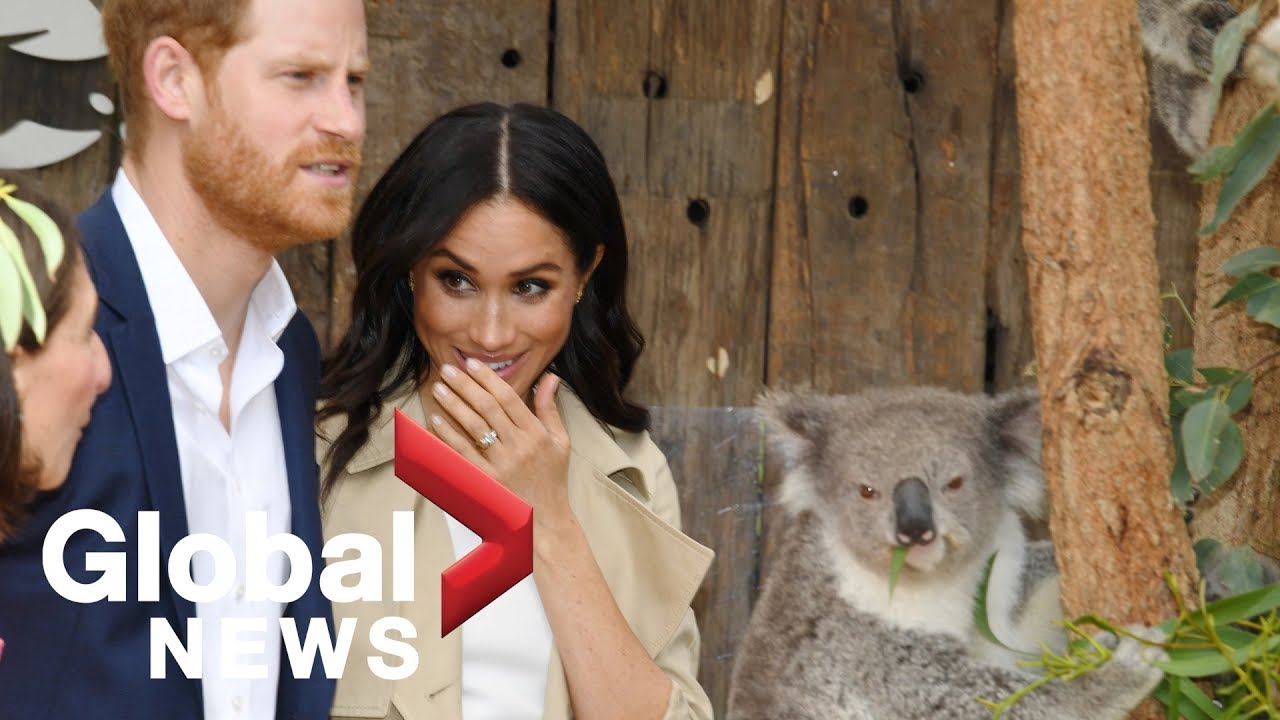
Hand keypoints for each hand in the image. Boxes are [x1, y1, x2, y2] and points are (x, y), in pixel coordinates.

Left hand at [426, 360, 572, 523]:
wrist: (544, 519)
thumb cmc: (552, 478)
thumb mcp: (560, 441)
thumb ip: (549, 408)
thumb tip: (550, 378)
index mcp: (536, 434)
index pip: (509, 398)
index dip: (489, 379)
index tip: (472, 364)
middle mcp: (519, 448)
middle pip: (488, 408)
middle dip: (465, 386)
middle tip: (448, 369)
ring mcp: (501, 465)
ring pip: (473, 427)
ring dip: (453, 405)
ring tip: (438, 388)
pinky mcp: (485, 481)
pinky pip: (462, 453)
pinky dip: (447, 436)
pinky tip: (435, 420)